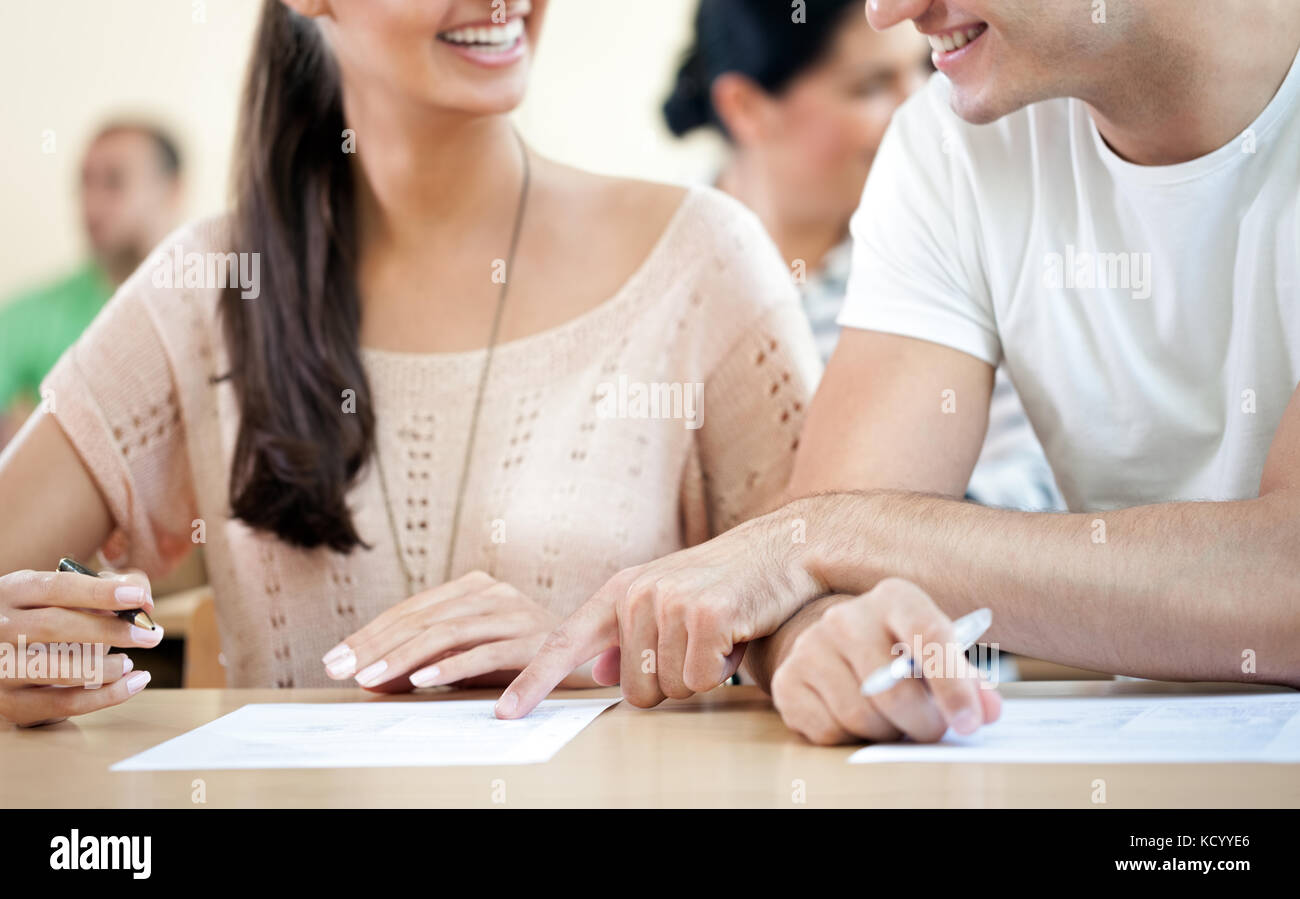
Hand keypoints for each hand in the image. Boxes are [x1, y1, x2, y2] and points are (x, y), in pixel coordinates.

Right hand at [0, 568, 160, 726]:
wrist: (10, 656)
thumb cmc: (54, 617)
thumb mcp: (74, 594)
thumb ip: (111, 586)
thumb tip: (143, 600)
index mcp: (15, 590)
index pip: (58, 587)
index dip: (101, 592)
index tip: (139, 599)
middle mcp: (0, 626)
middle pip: (56, 626)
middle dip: (110, 631)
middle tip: (150, 635)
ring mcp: (0, 666)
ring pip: (58, 668)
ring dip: (105, 667)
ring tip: (129, 663)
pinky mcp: (10, 703)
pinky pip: (62, 703)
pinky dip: (106, 696)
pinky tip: (133, 684)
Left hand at [322, 570, 597, 690]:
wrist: (596, 654)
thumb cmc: (523, 659)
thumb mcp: (471, 654)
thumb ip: (429, 658)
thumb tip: (369, 677)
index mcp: (474, 588)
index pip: (410, 610)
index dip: (369, 634)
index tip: (335, 660)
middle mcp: (492, 592)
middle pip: (422, 619)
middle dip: (375, 647)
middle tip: (342, 671)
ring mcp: (514, 612)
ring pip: (447, 632)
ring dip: (404, 659)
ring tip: (373, 679)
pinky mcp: (534, 639)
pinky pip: (486, 652)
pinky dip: (451, 667)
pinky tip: (422, 681)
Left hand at [496, 508, 822, 717]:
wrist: (783, 549)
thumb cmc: (725, 583)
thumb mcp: (666, 600)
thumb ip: (628, 635)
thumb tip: (601, 672)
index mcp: (618, 592)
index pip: (563, 643)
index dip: (532, 681)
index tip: (505, 713)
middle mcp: (635, 594)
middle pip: (634, 691)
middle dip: (672, 682)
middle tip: (700, 645)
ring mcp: (668, 602)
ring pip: (671, 689)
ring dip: (703, 674)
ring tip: (720, 634)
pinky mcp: (706, 615)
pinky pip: (703, 681)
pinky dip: (725, 669)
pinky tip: (737, 634)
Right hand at [770, 579, 1000, 744]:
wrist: (834, 642)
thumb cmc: (897, 649)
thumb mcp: (936, 652)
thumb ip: (968, 680)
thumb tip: (987, 709)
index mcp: (894, 598)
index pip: (929, 637)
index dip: (954, 686)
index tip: (970, 723)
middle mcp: (846, 617)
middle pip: (894, 691)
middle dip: (922, 722)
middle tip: (931, 728)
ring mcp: (811, 647)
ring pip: (861, 716)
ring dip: (886, 732)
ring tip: (892, 719)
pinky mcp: (787, 680)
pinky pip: (829, 730)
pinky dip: (850, 737)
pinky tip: (856, 718)